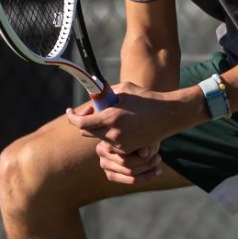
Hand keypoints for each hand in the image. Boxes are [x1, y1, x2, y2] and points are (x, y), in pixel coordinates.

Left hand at [64, 81, 201, 183]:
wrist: (168, 115)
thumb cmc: (145, 98)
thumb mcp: (123, 89)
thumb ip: (104, 94)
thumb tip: (91, 98)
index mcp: (110, 117)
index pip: (80, 123)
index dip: (71, 117)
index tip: (69, 111)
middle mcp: (113, 133)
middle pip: (86, 132)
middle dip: (85, 121)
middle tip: (92, 112)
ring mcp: (120, 144)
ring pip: (99, 137)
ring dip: (100, 128)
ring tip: (114, 116)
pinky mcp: (127, 149)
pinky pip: (111, 142)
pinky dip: (111, 134)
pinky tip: (124, 125)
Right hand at [95, 137, 161, 184]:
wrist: (134, 134)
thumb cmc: (138, 132)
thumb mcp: (142, 136)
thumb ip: (141, 143)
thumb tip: (144, 153)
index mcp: (106, 141)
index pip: (124, 152)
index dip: (141, 154)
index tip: (152, 150)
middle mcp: (101, 154)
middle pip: (126, 164)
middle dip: (145, 162)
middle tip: (158, 158)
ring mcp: (105, 166)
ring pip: (129, 173)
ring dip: (147, 170)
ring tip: (158, 162)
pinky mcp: (111, 175)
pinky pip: (131, 180)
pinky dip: (146, 176)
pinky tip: (157, 171)